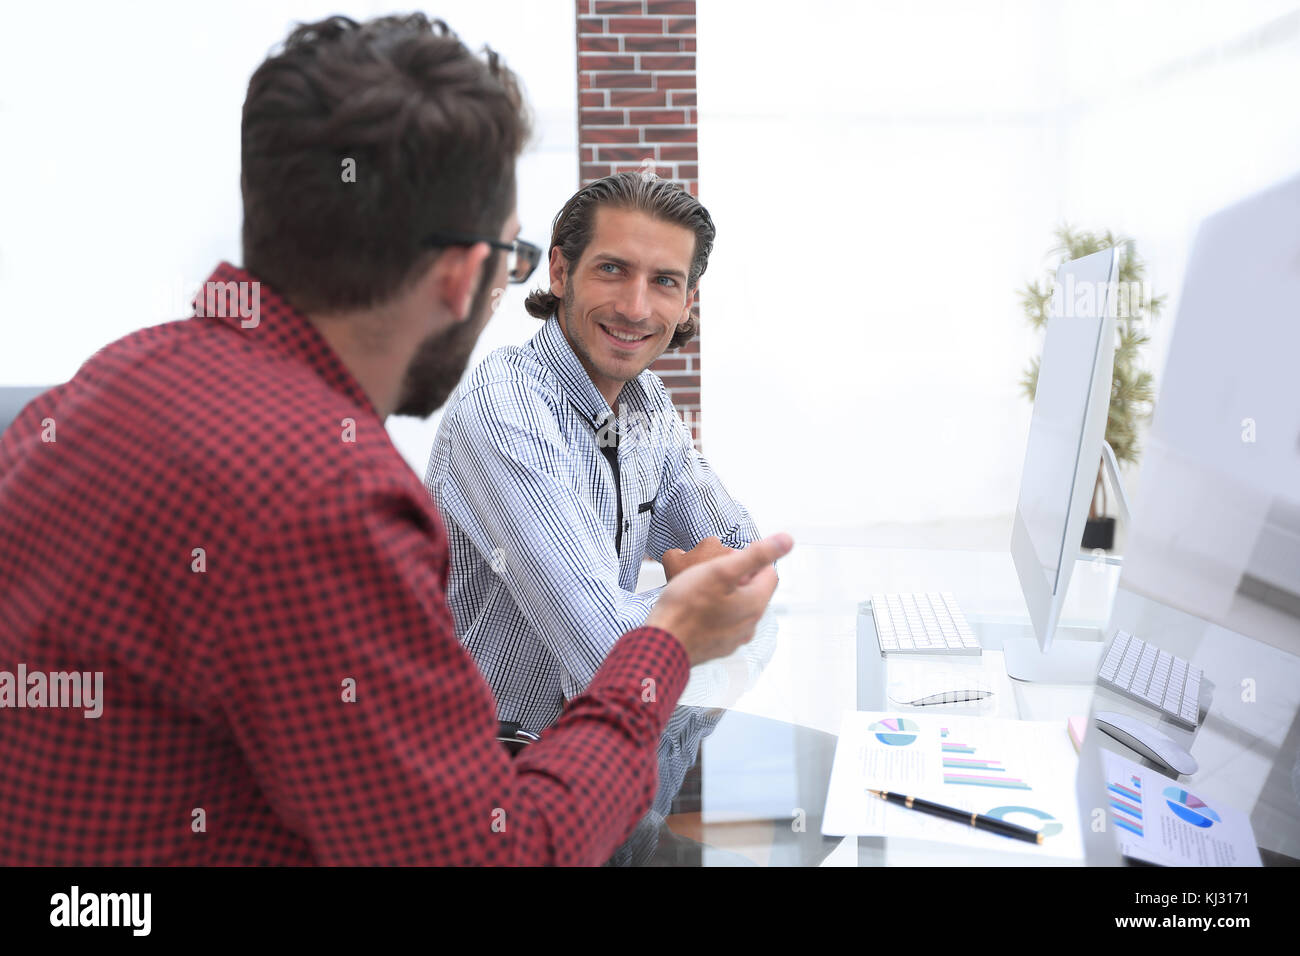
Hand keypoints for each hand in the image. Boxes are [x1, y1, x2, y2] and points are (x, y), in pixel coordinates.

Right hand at [647, 533, 792, 666]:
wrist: (661, 644)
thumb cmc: (687, 605)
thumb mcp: (721, 571)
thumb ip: (756, 555)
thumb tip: (787, 540)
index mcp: (756, 605)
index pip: (769, 573)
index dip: (750, 560)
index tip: (726, 557)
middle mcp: (751, 625)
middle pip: (753, 590)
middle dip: (738, 578)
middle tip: (710, 572)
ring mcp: (735, 639)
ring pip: (739, 607)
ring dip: (726, 595)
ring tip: (700, 590)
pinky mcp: (719, 648)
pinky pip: (725, 623)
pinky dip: (716, 613)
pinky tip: (695, 610)